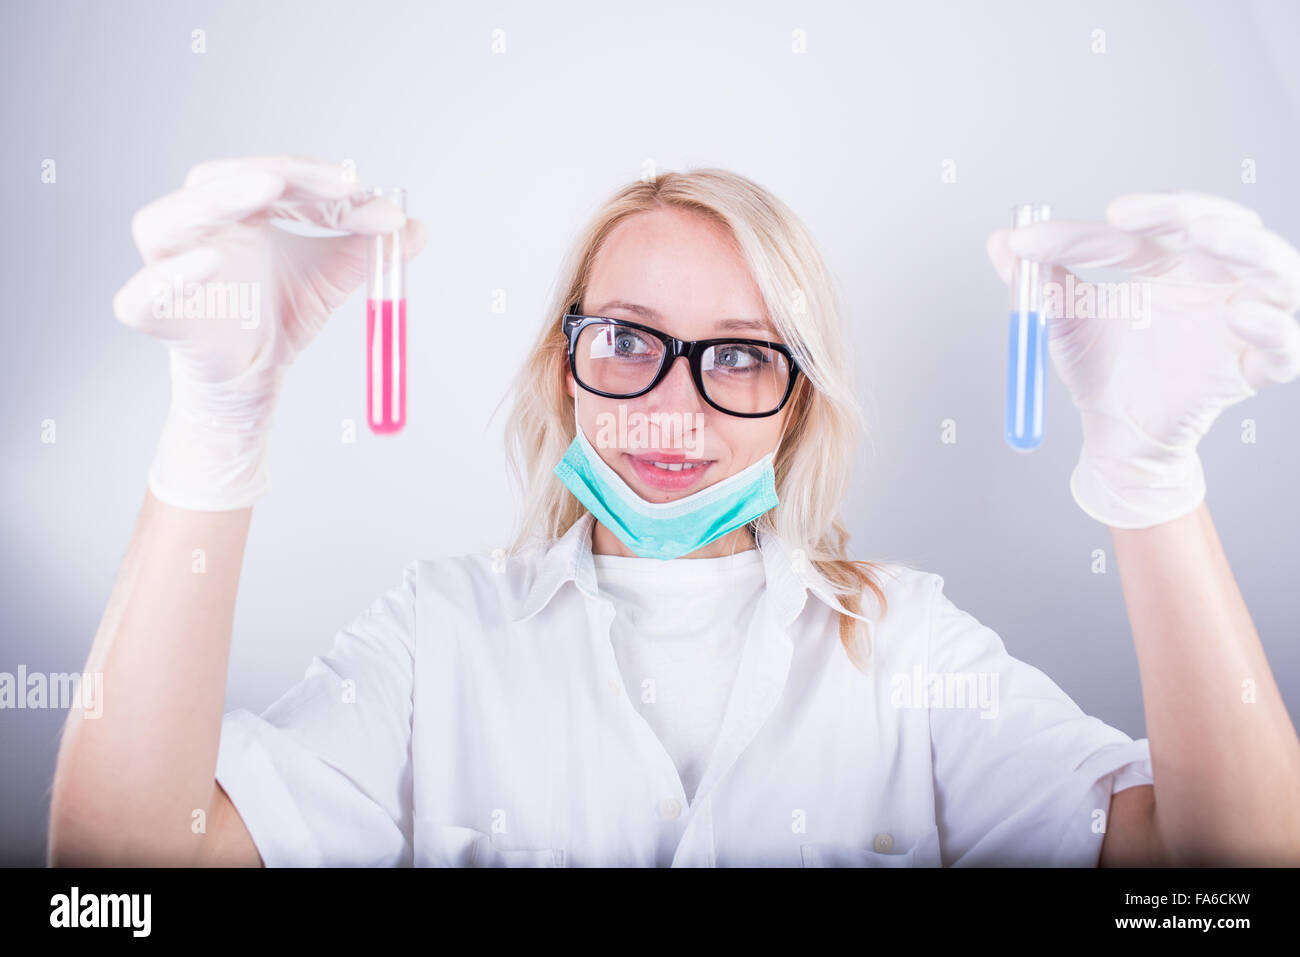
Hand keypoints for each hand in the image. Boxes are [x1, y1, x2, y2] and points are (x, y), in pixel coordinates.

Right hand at [113, 155, 424, 510]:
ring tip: (267, 192)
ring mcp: (167, 269)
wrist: (256, 381)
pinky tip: (209, 265)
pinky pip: (144, 294)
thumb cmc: (280, 316)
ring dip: (214, 201)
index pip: (267, 177)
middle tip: (327, 182)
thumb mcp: (332, 279)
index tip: (361, 188)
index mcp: (234, 210)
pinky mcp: (152, 315)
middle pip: (215, 183)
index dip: (313, 178)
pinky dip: (170, 278)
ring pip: (164, 222)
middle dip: (272, 175)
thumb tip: (415, 228)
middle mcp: (195, 229)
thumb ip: (368, 250)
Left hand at [987, 192, 1299, 527]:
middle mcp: (1218, 282)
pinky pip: (1286, 346)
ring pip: (1279, 274)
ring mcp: (1242, 324)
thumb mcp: (1063, 318)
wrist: (1112, 431)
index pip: (1166, 220)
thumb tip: (998, 239)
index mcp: (1177, 260)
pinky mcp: (1252, 370)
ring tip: (1208, 240)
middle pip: (1231, 229)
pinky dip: (1273, 328)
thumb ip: (1038, 278)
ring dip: (1250, 251)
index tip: (1086, 222)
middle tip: (1151, 216)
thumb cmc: (1100, 368)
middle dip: (1196, 213)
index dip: (1134, 213)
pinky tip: (1241, 315)